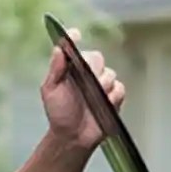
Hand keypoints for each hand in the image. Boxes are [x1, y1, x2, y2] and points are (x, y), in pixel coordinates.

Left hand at [40, 27, 126, 149]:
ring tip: (94, 96)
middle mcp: (87, 73)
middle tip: (87, 79)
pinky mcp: (113, 97)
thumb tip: (58, 48)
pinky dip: (113, 95)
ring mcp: (101, 85)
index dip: (74, 38)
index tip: (75, 34)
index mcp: (71, 69)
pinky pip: (119, 88)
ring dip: (103, 84)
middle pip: (97, 57)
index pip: (74, 47)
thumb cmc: (59, 114)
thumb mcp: (51, 90)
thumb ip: (55, 69)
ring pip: (110, 73)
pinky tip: (105, 103)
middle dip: (93, 67)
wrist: (73, 137)